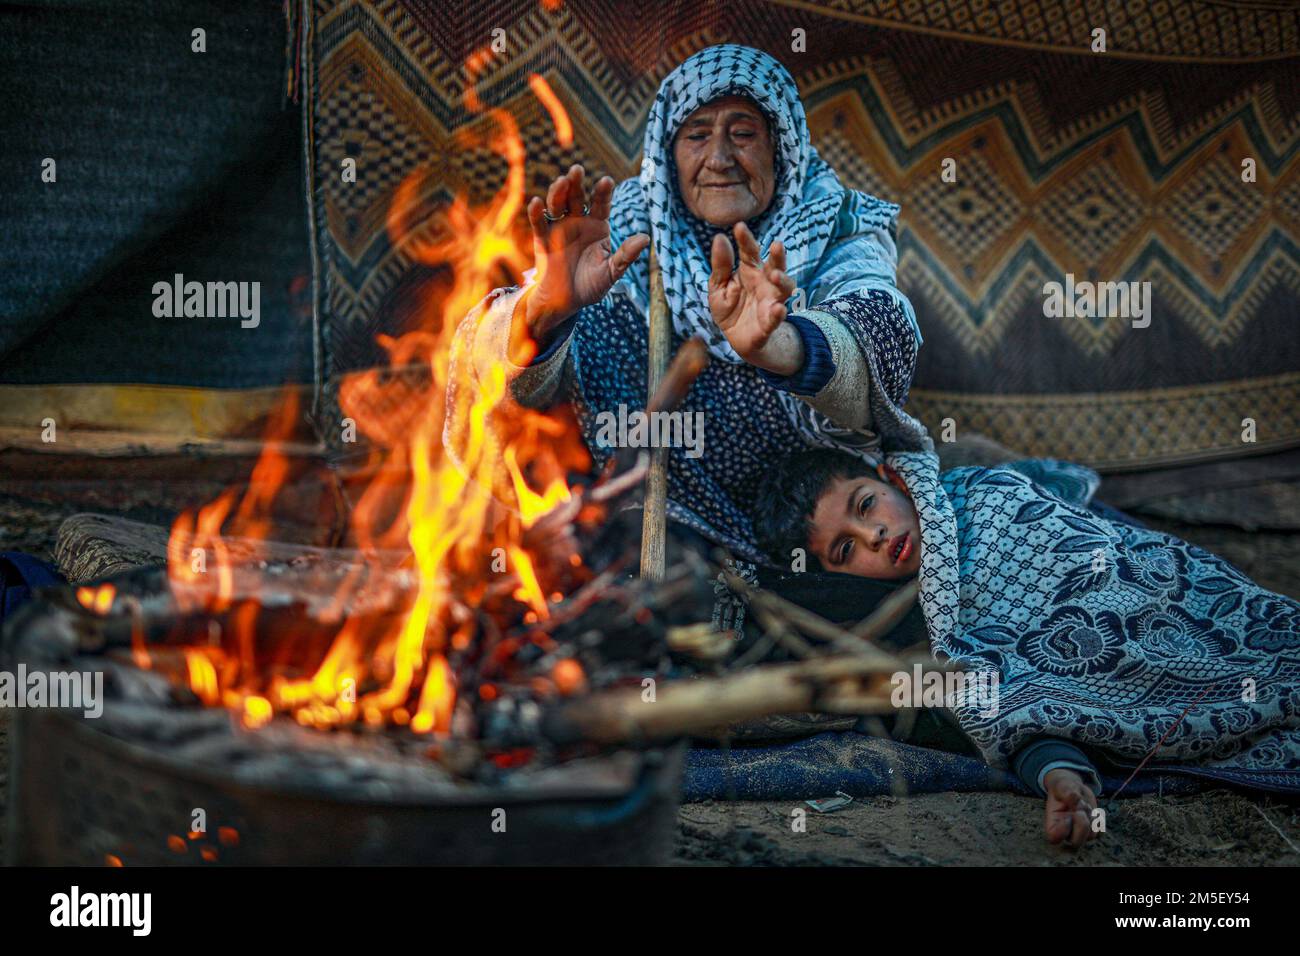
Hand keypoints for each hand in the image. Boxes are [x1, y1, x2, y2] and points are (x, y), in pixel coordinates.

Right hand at [522, 165, 648, 338]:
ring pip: (557, 204)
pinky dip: (536, 212)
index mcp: (597, 225)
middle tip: (577, 170)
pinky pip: (539, 223)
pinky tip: (536, 203)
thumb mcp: (611, 272)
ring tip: (561, 182)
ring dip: (557, 192)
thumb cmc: (590, 286)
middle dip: (576, 183)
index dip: (603, 192)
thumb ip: (625, 255)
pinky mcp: (543, 238)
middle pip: (577, 197)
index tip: (606, 181)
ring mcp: (559, 227)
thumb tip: (646, 238)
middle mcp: (578, 221)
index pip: (601, 204)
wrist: (566, 302)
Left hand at [708, 222, 800, 373]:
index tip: (739, 226)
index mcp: (750, 271)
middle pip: (776, 266)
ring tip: (776, 275)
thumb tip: (719, 238)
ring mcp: (770, 302)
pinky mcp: (769, 324)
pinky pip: (776, 318)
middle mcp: (765, 284)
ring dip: (783, 280)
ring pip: (784, 289)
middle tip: (776, 244)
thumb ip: (720, 265)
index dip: (746, 240)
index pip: (750, 252)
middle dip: (778, 256)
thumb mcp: (718, 286)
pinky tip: (778, 309)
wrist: (736, 339)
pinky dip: (778, 314)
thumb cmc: (729, 308)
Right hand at [1043, 768, 1100, 847]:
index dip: (1063, 830)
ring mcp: (1079, 832)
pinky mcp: (1091, 830)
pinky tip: (1093, 810)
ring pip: (1090, 836)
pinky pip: (1100, 832)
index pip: (1054, 838)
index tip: (1067, 815)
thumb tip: (1075, 798)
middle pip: (1075, 843)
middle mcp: (1066, 831)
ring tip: (1085, 805)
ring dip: (1091, 819)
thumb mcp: (1062, 785)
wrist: (1073, 788)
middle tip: (1080, 811)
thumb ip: (1066, 791)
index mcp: (1053, 822)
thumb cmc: (1063, 787)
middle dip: (1082, 826)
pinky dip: (1099, 820)